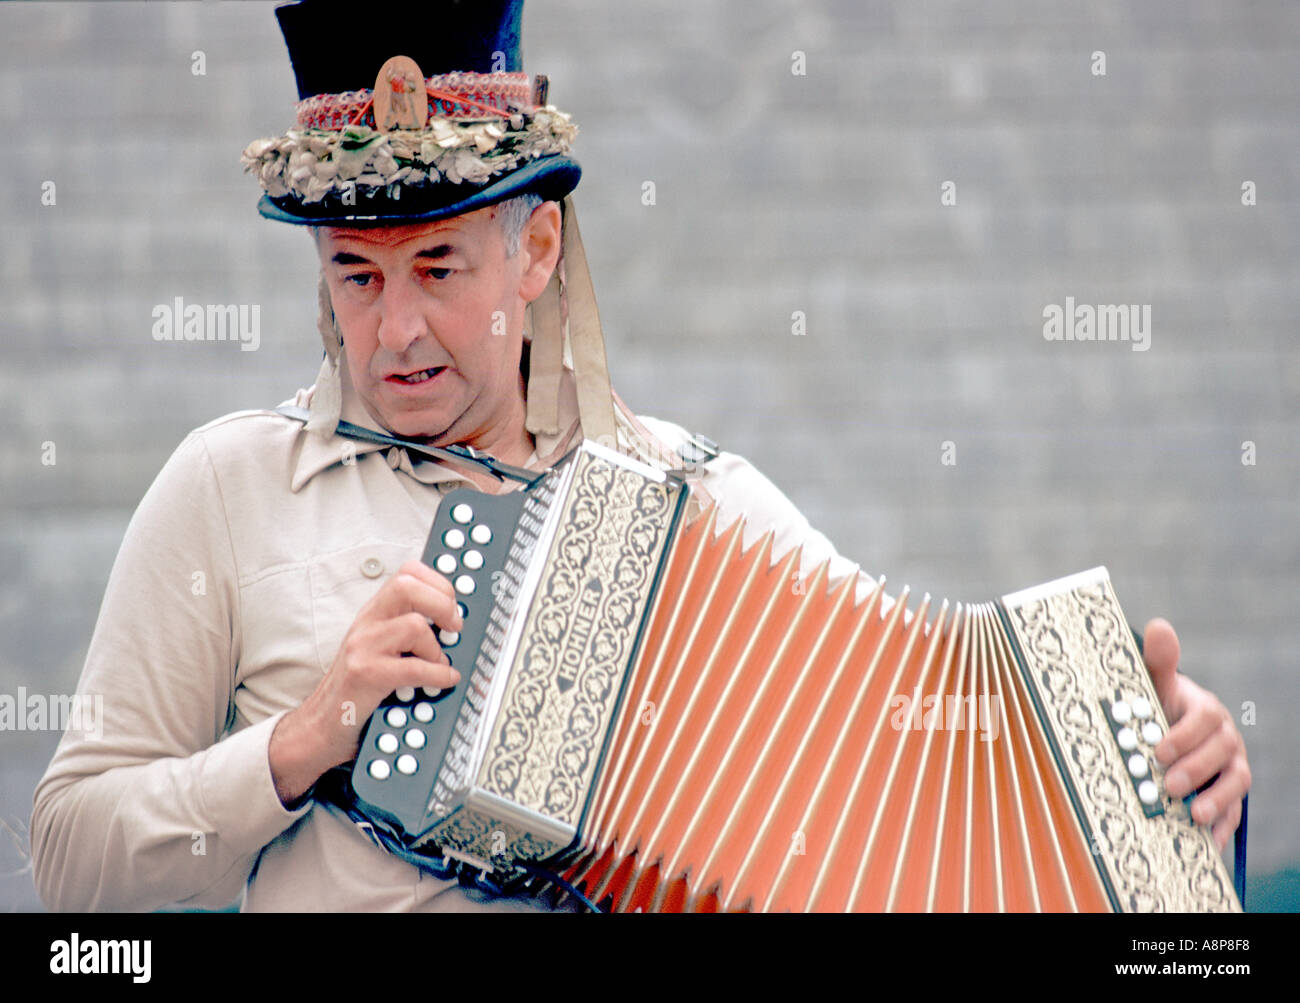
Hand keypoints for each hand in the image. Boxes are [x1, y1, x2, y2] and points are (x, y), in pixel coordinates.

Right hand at [269, 559, 462, 805]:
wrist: (320, 725)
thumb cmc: (357, 688)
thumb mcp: (381, 648)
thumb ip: (407, 630)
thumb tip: (455, 623)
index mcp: (374, 613)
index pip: (407, 572)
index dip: (438, 583)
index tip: (453, 605)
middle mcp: (366, 623)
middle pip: (407, 585)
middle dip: (442, 603)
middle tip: (453, 628)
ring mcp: (363, 647)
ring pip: (414, 625)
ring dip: (436, 648)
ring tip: (437, 663)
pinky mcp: (366, 675)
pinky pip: (414, 667)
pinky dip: (439, 675)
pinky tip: (443, 681)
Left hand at [1142, 617, 1250, 850]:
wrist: (1164, 728)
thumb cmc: (1158, 706)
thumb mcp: (1153, 685)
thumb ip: (1159, 663)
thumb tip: (1159, 626)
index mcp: (1206, 710)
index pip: (1204, 719)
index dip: (1183, 734)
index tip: (1158, 749)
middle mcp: (1225, 738)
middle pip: (1221, 753)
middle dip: (1195, 769)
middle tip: (1169, 785)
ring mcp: (1231, 766)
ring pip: (1236, 782)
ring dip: (1217, 799)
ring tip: (1193, 814)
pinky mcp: (1230, 794)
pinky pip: (1235, 812)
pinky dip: (1223, 828)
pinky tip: (1207, 842)